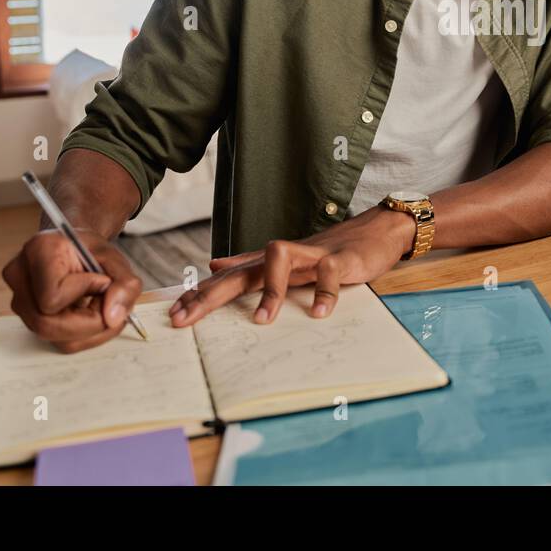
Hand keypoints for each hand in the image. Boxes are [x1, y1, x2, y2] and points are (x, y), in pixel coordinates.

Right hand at [2, 228, 142, 353]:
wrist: (76, 248)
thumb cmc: (91, 250)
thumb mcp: (116, 259)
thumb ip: (124, 284)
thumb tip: (113, 318)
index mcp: (39, 251)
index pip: (52, 296)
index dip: (84, 292)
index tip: (101, 279)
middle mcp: (20, 277)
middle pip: (47, 325)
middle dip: (89, 322)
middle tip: (109, 302)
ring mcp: (20, 301)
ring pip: (55, 339)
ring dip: (90, 330)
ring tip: (102, 306)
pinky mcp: (28, 319)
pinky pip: (59, 342)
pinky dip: (84, 334)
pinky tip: (92, 314)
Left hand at [168, 206, 414, 327]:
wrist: (377, 228)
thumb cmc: (331, 250)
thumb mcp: (288, 261)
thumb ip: (251, 264)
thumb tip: (212, 265)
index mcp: (272, 262)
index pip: (228, 277)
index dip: (200, 294)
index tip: (173, 314)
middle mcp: (286, 256)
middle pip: (242, 271)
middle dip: (211, 294)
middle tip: (185, 319)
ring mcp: (312, 254)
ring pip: (279, 259)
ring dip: (270, 290)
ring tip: (263, 322)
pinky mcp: (341, 258)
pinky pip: (328, 272)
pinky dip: (324, 292)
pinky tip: (318, 314)